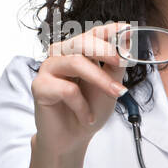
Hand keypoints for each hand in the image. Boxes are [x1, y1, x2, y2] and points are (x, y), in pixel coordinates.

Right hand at [31, 21, 133, 155]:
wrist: (73, 137)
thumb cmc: (90, 109)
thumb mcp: (110, 85)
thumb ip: (116, 65)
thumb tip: (127, 42)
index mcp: (78, 50)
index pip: (93, 33)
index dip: (109, 30)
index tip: (127, 29)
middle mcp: (61, 54)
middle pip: (82, 42)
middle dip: (105, 51)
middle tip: (122, 62)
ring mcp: (48, 68)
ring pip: (75, 63)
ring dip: (99, 79)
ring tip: (115, 93)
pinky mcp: (39, 86)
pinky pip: (66, 89)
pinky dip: (81, 105)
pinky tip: (85, 117)